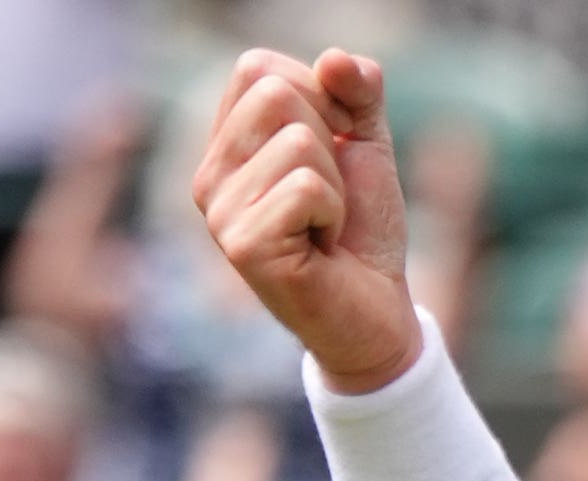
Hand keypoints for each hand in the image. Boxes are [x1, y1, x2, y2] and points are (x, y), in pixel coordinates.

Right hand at [191, 49, 420, 393]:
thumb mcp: (366, 146)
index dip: (319, 96)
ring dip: (336, 186)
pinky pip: (306, 187)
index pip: (258, 67)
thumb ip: (357, 91)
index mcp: (227, 142)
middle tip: (330, 196)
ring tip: (325, 226)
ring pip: (299, 141)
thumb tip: (335, 57)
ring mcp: (218, 209)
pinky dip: (334, 214)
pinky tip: (321, 248)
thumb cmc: (362, 232)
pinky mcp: (242, 243)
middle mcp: (209, 172)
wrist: (378, 315)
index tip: (336, 148)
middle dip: (330, 140)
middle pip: (274, 92)